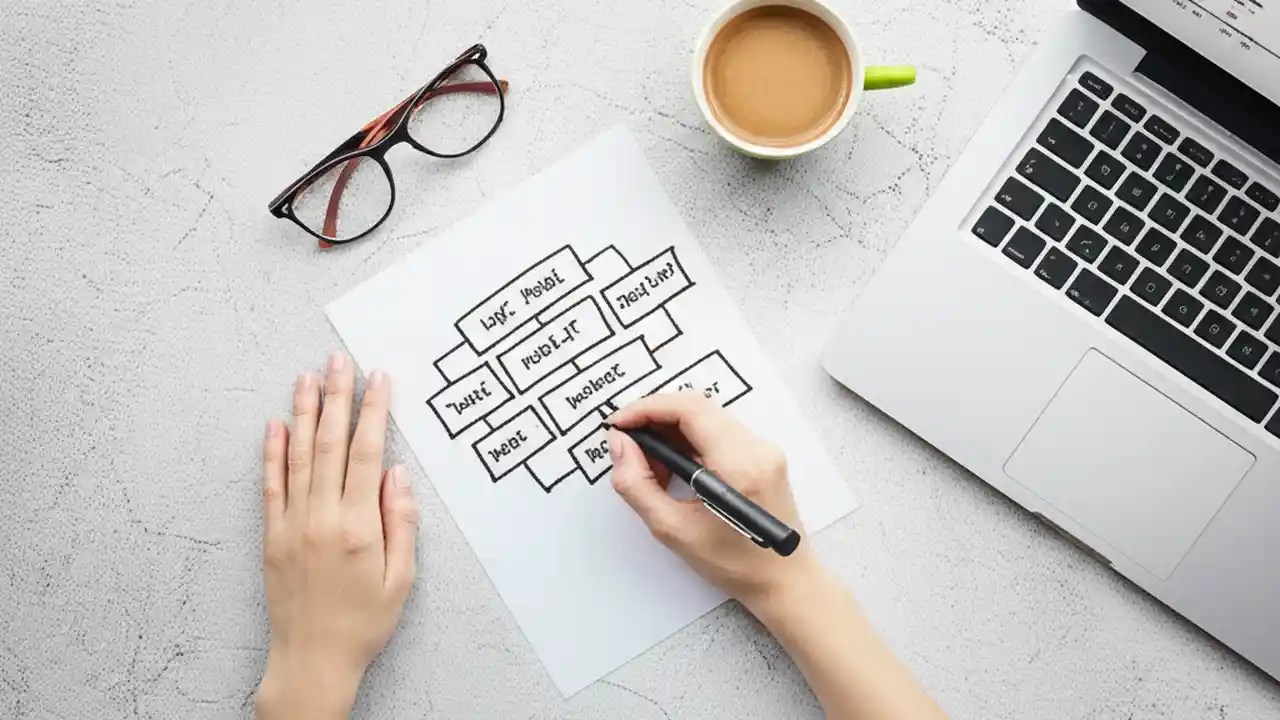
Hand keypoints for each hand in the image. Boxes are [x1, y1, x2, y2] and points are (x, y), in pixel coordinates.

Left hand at [256, 353, 418, 719]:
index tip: (378, 380)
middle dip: (337, 397)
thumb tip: (398, 476)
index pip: (365, 454)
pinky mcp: (272, 536)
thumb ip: (401, 524)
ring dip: (303, 413)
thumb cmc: (363, 624)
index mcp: (359, 527)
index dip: (372, 412)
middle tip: (339, 361)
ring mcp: (292, 525)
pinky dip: (272, 452)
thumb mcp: (402, 579)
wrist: (312, 661)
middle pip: (329, 444)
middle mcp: (321, 518)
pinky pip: (271, 485)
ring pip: (298, 456)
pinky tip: (275, 425)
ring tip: (307, 377)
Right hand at [607, 392, 818, 607]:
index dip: (647, 408)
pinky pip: (718, 432)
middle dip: (655, 419)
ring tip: (652, 468)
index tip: (619, 423)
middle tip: (630, 447)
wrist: (784, 581)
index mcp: (739, 465)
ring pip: (706, 417)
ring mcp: (764, 449)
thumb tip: (620, 444)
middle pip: (697, 407)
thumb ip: (638, 484)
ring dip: (671, 432)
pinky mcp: (762, 455)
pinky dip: (689, 442)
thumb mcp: (673, 530)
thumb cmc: (736, 565)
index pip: (689, 409)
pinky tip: (676, 471)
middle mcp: (757, 448)